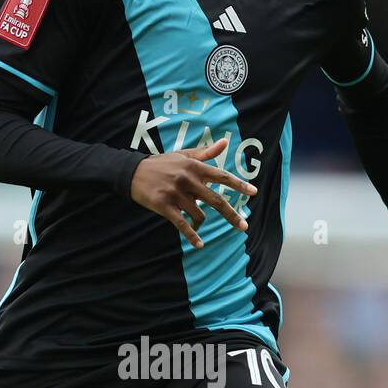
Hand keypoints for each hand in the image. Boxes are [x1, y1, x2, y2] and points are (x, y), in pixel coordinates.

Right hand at [130, 138, 256, 249]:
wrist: (133, 172)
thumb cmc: (162, 164)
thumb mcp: (183, 156)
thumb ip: (205, 153)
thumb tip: (225, 143)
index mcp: (194, 166)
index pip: (221, 176)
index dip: (239, 185)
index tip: (254, 192)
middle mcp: (187, 179)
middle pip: (216, 199)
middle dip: (231, 214)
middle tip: (244, 226)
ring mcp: (175, 193)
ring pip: (198, 214)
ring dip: (200, 222)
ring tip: (196, 223)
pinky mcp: (164, 206)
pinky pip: (182, 224)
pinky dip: (192, 235)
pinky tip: (199, 244)